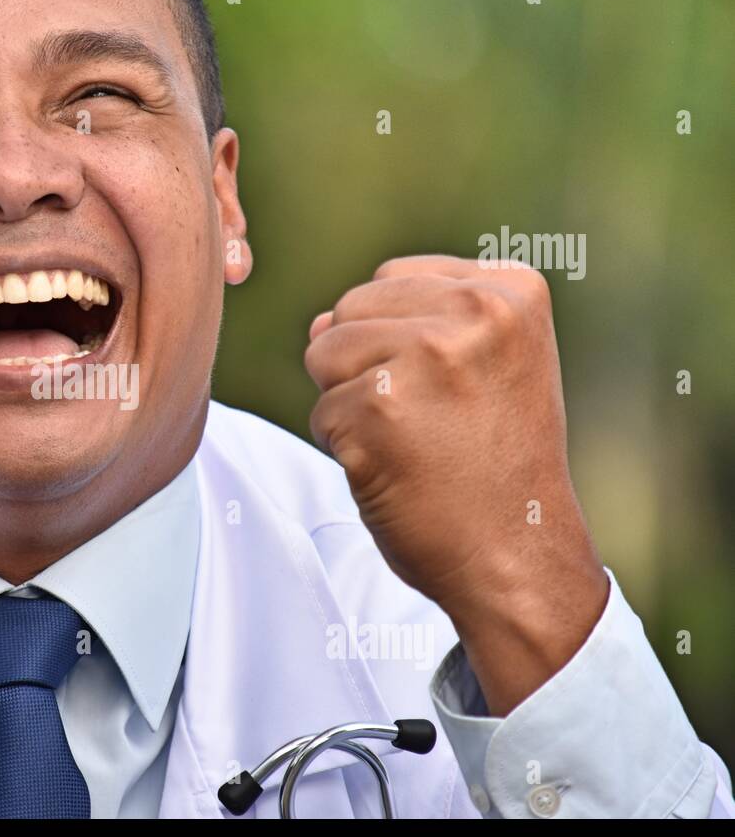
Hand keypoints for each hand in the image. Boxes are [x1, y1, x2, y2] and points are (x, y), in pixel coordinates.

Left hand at [304, 256, 607, 713]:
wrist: (517, 557)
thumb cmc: (495, 466)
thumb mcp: (485, 369)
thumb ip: (410, 323)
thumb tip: (319, 321)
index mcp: (511, 290)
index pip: (393, 279)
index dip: (402, 340)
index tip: (454, 391)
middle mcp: (473, 311)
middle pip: (351, 309)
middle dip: (365, 367)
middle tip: (429, 422)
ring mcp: (425, 355)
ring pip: (325, 353)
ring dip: (349, 405)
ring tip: (411, 441)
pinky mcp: (379, 406)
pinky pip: (321, 412)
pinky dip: (344, 449)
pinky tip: (397, 471)